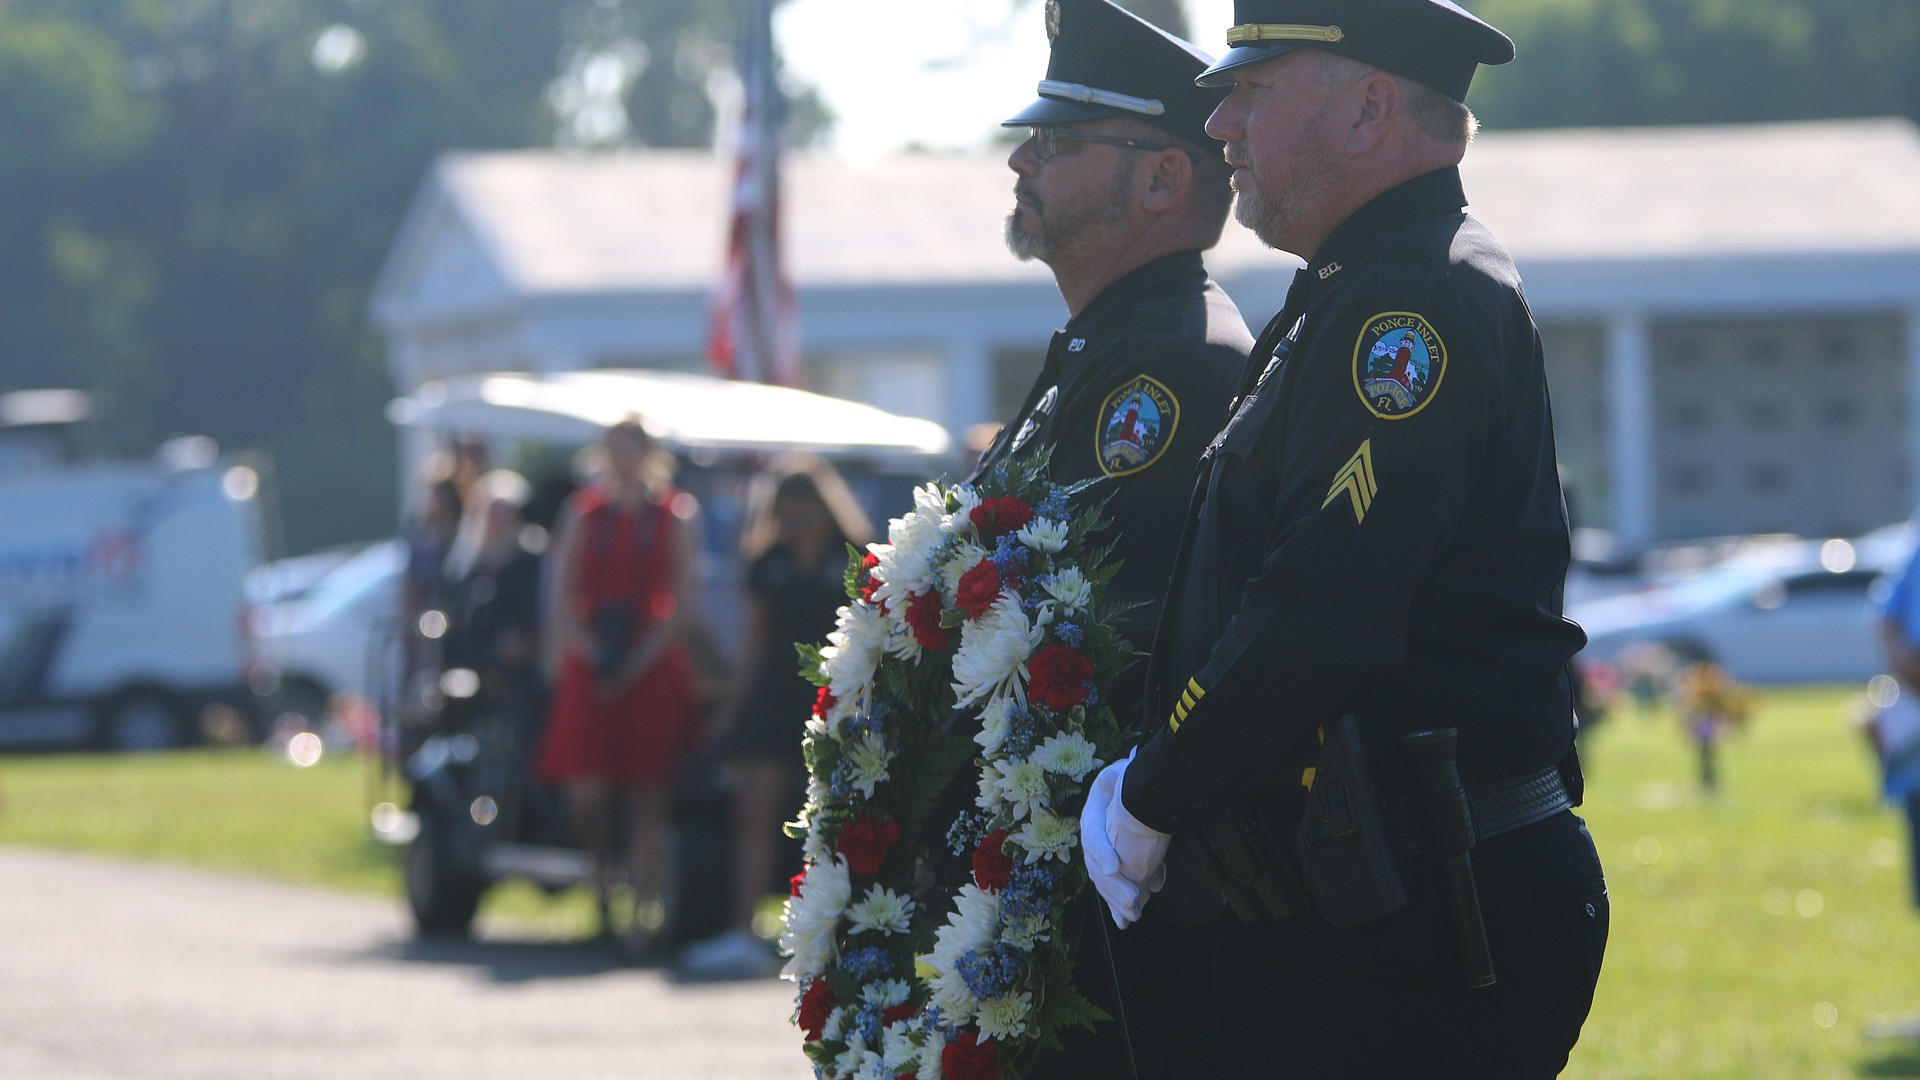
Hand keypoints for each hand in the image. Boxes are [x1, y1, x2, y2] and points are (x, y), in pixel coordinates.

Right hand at [1080, 750, 1168, 927]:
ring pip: (1107, 884)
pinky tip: (1126, 921)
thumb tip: (1108, 777)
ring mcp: (1104, 856)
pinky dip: (1121, 905)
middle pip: (1099, 868)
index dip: (1103, 852)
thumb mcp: (1119, 775)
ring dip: (1119, 902)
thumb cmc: (1125, 779)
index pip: (1094, 837)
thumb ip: (1115, 779)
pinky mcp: (1118, 868)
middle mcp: (1094, 839)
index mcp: (1092, 817)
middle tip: (1135, 901)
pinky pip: (1117, 888)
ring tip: (1133, 917)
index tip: (1114, 868)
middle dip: (1116, 888)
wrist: (1131, 788)